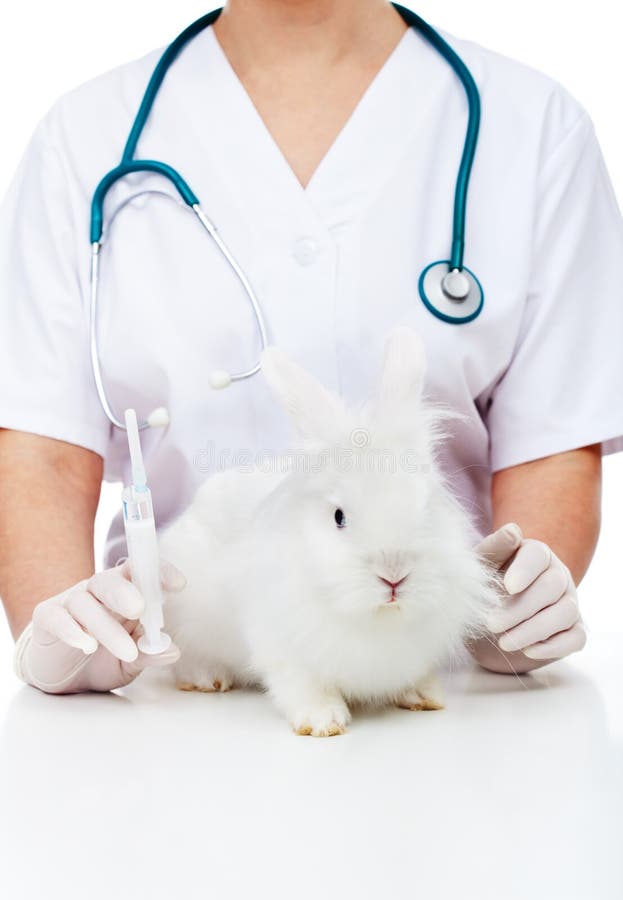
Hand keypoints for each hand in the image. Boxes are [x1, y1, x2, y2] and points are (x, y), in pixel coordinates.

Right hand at [14, 560, 184, 693]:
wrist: (61, 676)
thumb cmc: (103, 659)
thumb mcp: (130, 662)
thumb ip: (149, 654)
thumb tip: (173, 651)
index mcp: (125, 592)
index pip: (141, 572)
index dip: (160, 573)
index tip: (179, 584)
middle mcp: (97, 591)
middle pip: (109, 581)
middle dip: (125, 592)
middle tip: (140, 608)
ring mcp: (70, 602)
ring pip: (85, 604)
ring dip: (106, 628)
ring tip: (127, 652)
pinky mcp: (47, 617)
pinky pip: (58, 618)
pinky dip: (72, 631)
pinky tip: (86, 645)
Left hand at [469, 524, 586, 672]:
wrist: (487, 620)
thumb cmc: (483, 587)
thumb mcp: (480, 568)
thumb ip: (494, 549)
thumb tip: (513, 531)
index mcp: (535, 554)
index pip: (537, 555)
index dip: (525, 570)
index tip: (507, 586)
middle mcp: (557, 575)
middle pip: (551, 586)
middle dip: (521, 607)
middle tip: (492, 623)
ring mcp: (569, 602)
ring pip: (565, 612)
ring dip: (534, 629)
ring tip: (504, 642)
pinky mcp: (573, 629)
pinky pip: (576, 638)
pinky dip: (554, 646)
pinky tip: (529, 651)